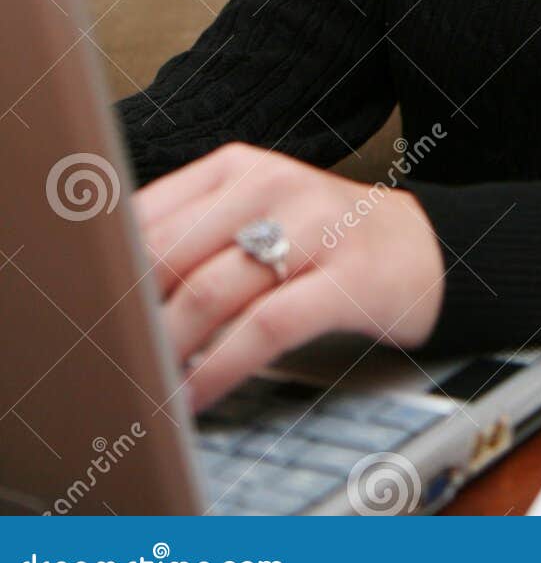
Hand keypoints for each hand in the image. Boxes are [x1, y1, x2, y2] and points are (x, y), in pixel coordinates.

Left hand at [132, 142, 445, 415]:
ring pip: (209, 290)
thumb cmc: (327, 240)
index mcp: (239, 167)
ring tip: (149, 382)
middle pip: (169, 252)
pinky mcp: (346, 278)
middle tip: (115, 358)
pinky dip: (220, 369)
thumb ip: (193, 237)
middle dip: (132, 316)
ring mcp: (313, 228)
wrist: (427, 249)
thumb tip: (112, 291)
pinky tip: (199, 394)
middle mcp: (273, 185)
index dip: (110, 274)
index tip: (91, 318)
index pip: (147, 214)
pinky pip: (265, 327)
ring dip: (168, 348)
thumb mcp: (259, 215)